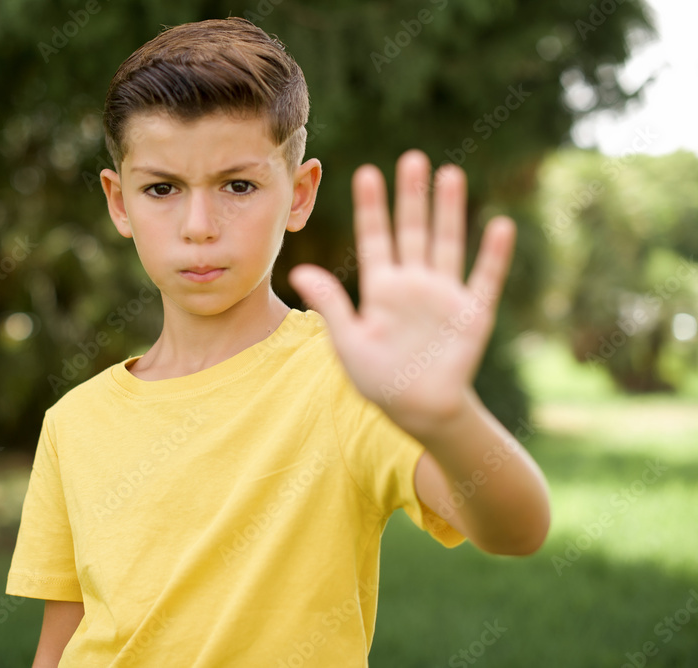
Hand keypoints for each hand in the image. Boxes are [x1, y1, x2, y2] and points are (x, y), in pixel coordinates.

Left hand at [288, 150, 515, 435]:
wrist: (420, 411)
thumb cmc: (379, 380)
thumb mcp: (348, 342)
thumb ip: (331, 305)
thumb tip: (300, 271)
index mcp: (381, 289)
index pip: (375, 239)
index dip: (371, 208)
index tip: (366, 173)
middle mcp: (413, 284)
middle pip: (412, 231)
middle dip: (411, 196)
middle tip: (411, 159)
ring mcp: (444, 295)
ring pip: (446, 243)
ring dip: (448, 211)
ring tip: (448, 174)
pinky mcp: (472, 313)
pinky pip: (484, 279)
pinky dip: (493, 255)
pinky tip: (499, 225)